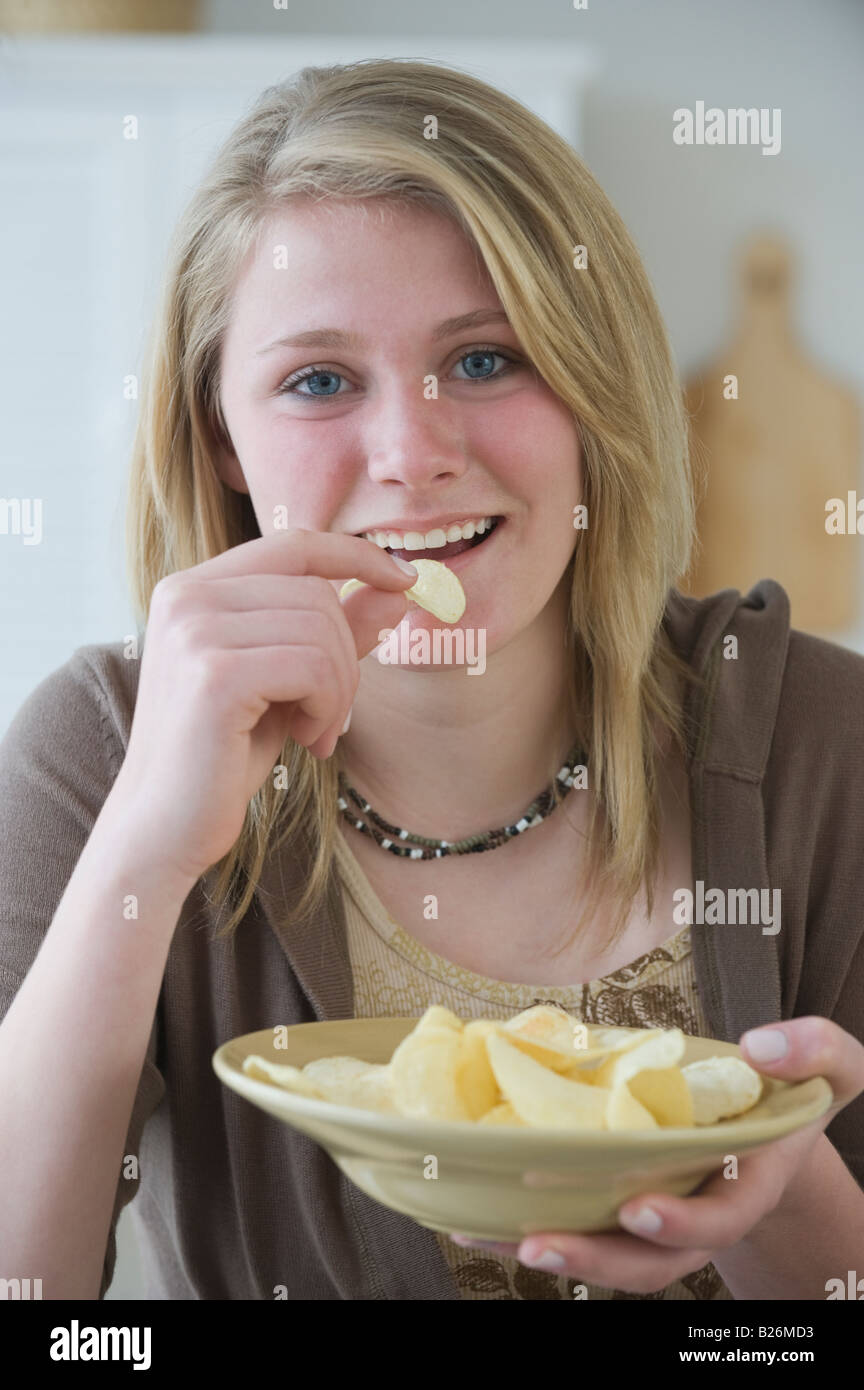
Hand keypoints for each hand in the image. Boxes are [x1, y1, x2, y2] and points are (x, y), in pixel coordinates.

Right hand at [111, 529, 414, 882]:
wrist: (164, 828)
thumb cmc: (223, 757)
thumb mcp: (287, 684)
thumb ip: (333, 633)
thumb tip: (396, 592)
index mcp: (193, 588)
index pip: (294, 545)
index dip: (357, 555)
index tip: (406, 580)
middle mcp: (185, 596)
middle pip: (318, 593)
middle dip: (347, 657)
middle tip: (333, 718)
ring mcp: (194, 631)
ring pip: (322, 630)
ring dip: (338, 691)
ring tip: (315, 732)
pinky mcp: (213, 674)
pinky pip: (314, 667)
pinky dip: (327, 706)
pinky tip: (305, 739)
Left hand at [450, 1017, 863, 1292]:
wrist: (775, 1119)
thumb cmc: (798, 1088)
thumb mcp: (833, 1066)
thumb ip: (816, 1051)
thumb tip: (762, 1044)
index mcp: (750, 1183)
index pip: (720, 1218)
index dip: (681, 1224)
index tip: (638, 1209)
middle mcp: (700, 1212)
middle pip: (652, 1261)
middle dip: (596, 1259)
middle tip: (537, 1245)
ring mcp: (660, 1213)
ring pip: (607, 1255)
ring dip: (548, 1249)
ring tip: (484, 1234)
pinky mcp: (621, 1198)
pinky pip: (581, 1221)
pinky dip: (529, 1222)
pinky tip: (475, 1210)